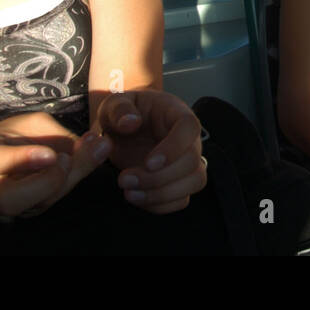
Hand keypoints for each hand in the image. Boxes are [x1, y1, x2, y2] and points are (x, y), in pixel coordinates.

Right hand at [0, 111, 110, 218]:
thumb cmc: (11, 137)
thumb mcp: (30, 124)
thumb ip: (55, 134)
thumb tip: (93, 144)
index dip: (23, 159)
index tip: (50, 155)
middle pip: (11, 200)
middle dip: (48, 181)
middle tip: (70, 158)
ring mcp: (7, 208)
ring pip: (40, 203)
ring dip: (72, 177)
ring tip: (98, 147)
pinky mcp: (29, 212)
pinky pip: (53, 200)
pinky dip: (75, 179)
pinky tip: (95, 155)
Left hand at [94, 90, 206, 213]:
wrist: (123, 132)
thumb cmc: (122, 115)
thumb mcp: (113, 104)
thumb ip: (119, 109)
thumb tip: (130, 122)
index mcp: (176, 113)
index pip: (189, 128)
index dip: (174, 147)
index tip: (148, 162)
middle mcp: (189, 139)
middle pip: (192, 160)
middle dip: (159, 177)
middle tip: (124, 180)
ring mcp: (188, 162)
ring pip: (195, 181)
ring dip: (162, 194)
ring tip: (129, 193)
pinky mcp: (180, 182)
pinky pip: (182, 199)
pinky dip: (160, 205)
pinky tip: (136, 197)